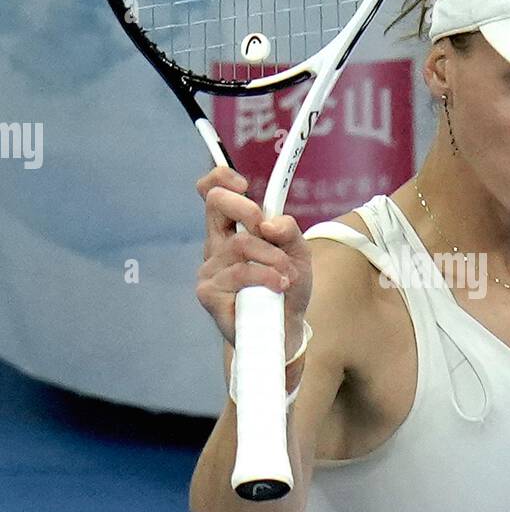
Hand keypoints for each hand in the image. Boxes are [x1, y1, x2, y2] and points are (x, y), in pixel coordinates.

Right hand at [194, 165, 312, 348]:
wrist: (285, 332)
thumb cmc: (286, 291)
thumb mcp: (298, 255)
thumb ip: (289, 232)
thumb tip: (269, 223)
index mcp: (231, 232)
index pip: (213, 194)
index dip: (221, 179)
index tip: (242, 182)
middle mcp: (215, 246)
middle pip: (217, 205)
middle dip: (249, 210)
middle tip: (267, 229)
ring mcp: (209, 269)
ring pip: (240, 244)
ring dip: (273, 258)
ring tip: (286, 276)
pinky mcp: (208, 292)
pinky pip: (240, 272)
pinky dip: (266, 277)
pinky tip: (278, 287)